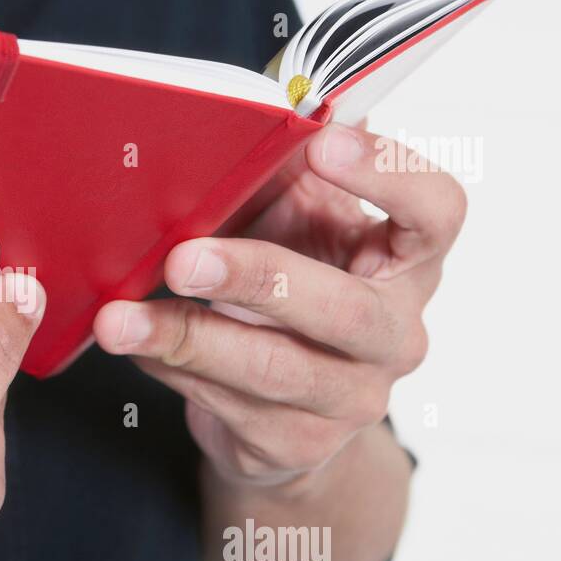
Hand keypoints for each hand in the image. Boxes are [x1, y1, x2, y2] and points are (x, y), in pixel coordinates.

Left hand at [93, 123, 464, 487]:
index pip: (438, 213)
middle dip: (258, 279)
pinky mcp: (299, 443)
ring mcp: (352, 397)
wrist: (284, 408)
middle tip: (184, 257)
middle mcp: (395, 334)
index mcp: (406, 262)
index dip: (390, 176)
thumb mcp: (293, 221)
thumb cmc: (290, 286)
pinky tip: (135, 344)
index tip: (321, 144)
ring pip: (273, 369)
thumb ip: (281, 173)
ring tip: (121, 318)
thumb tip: (234, 117)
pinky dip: (171, 369)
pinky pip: (226, 404)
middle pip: (346, 310)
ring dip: (188, 337)